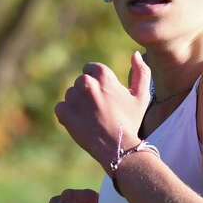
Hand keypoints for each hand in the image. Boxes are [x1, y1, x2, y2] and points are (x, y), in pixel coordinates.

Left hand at [54, 52, 151, 169]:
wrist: (118, 147)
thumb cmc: (130, 122)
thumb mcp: (141, 96)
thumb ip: (142, 72)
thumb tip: (135, 54)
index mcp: (103, 75)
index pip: (90, 69)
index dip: (97, 84)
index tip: (104, 98)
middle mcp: (86, 83)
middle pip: (80, 82)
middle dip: (87, 94)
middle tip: (100, 111)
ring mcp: (73, 97)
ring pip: (70, 95)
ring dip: (78, 105)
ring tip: (92, 119)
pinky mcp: (64, 112)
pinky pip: (61, 108)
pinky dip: (68, 116)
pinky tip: (82, 124)